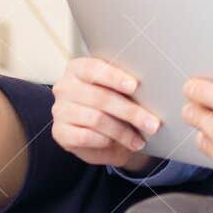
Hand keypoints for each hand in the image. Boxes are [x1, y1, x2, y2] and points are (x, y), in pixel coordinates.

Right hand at [51, 56, 160, 172]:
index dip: (114, 77)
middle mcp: (64, 87)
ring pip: (96, 119)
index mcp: (78, 68)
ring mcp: (60, 110)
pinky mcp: (59, 132)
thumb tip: (151, 89)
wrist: (100, 135)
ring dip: (122, 132)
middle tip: (152, 124)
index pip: (94, 68)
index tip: (134, 86)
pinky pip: (85, 136)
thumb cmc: (113, 107)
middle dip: (130, 112)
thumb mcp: (119, 92)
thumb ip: (126, 86)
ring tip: (140, 140)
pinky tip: (118, 144)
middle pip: (100, 98)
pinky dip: (105, 141)